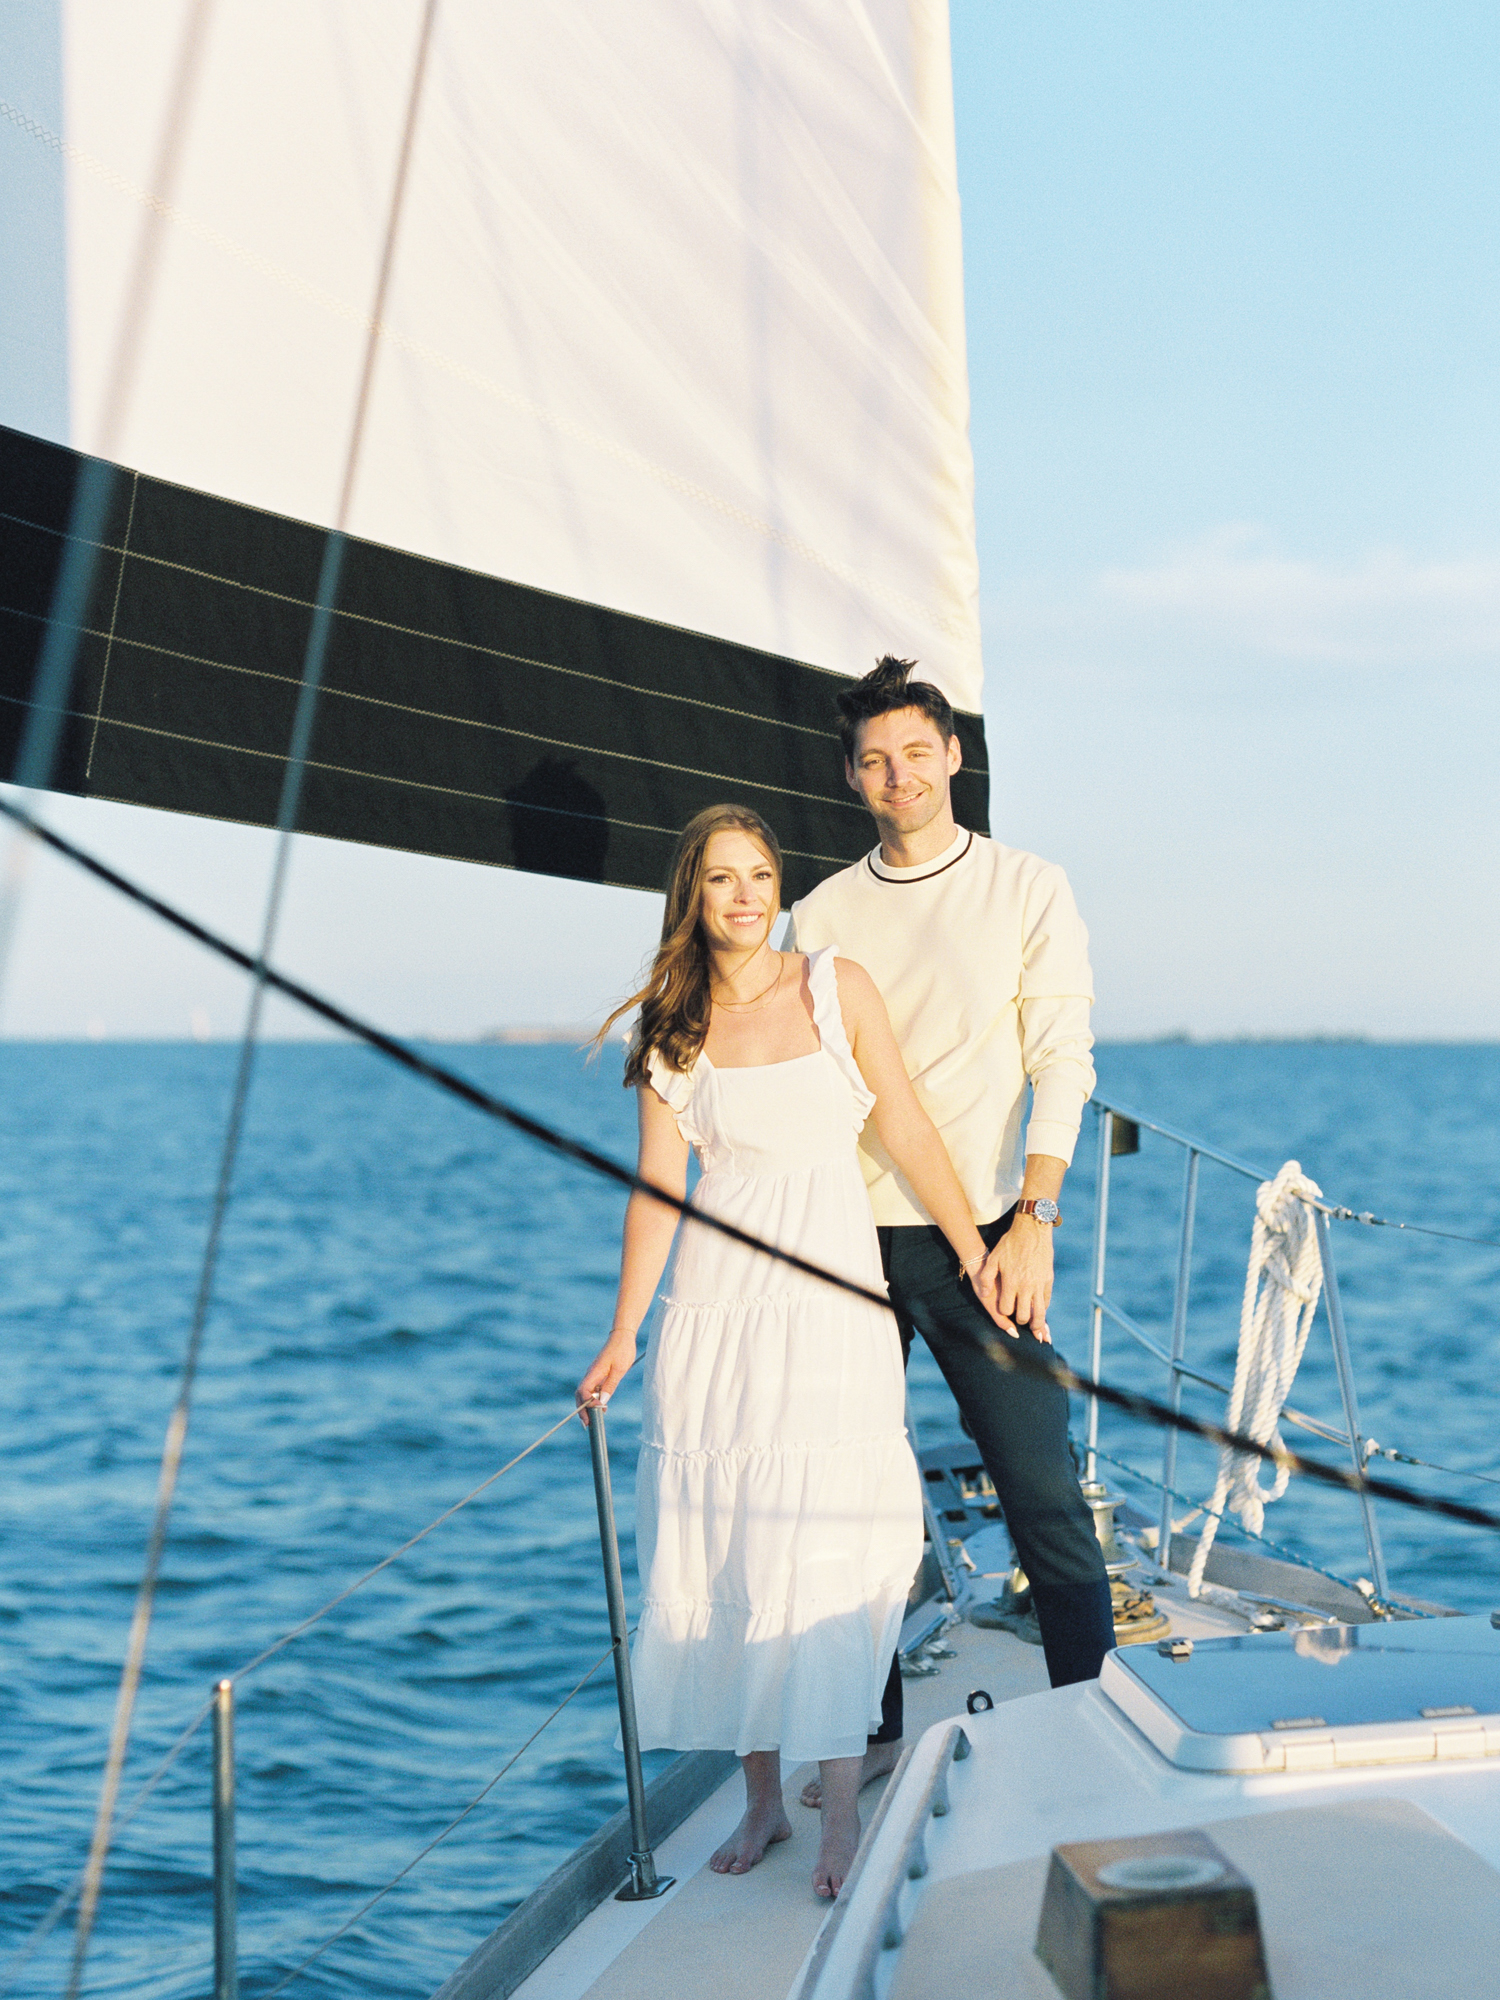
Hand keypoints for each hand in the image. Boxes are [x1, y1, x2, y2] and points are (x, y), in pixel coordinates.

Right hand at [576, 1331, 636, 1423]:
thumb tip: (602, 1402)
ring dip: (588, 1407)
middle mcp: (591, 1374)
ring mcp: (594, 1374)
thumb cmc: (622, 1350)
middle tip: (589, 1425)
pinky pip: (593, 1390)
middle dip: (583, 1410)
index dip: (587, 1404)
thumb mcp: (620, 1369)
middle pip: (580, 1395)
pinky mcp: (598, 1374)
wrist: (623, 1336)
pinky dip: (594, 1400)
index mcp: (594, 1372)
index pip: (583, 1392)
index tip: (598, 1411)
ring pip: (585, 1394)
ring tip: (595, 1420)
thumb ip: (610, 1385)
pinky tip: (602, 1407)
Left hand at [980, 1219, 1053, 1343]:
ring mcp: (1039, 1284)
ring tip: (1034, 1328)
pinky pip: (1046, 1301)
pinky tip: (1039, 1309)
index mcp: (1011, 1282)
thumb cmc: (1009, 1244)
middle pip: (1023, 1316)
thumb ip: (986, 1278)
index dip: (1004, 1312)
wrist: (1031, 1230)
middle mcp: (1026, 1286)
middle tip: (1019, 1319)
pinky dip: (1043, 1308)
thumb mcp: (993, 1258)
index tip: (1004, 1309)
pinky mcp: (1048, 1280)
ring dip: (1036, 1323)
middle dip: (1020, 1321)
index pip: (1006, 1308)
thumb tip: (984, 1295)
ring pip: (1040, 1313)